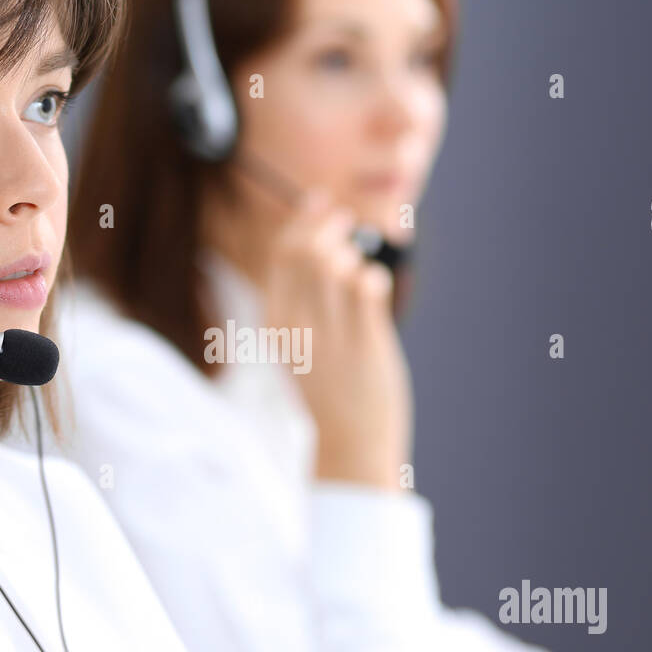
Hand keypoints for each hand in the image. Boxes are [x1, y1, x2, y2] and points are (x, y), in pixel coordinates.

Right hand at [261, 193, 412, 490]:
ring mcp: (330, 331)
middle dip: (327, 225)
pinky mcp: (363, 341)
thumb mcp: (301, 347)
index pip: (281, 255)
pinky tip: (375, 293)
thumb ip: (305, 303)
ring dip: (352, 256)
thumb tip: (322, 253)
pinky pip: (369, 285)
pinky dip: (374, 278)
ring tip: (357, 277)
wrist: (347, 448)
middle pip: (305, 250)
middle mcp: (297, 324)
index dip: (302, 221)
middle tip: (344, 223)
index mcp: (276, 324)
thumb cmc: (329, 397)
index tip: (319, 203)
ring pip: (335, 262)